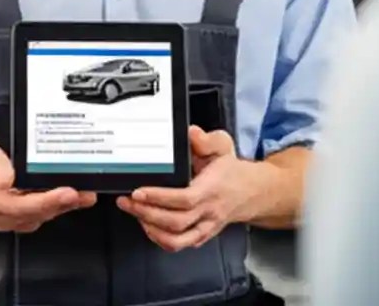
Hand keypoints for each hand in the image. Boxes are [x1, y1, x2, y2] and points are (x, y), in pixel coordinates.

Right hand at [0, 140, 95, 232]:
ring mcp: (12, 219)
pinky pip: (43, 213)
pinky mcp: (22, 216)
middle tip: (84, 192)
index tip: (66, 192)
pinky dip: (61, 206)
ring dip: (65, 207)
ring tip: (86, 193)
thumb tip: (6, 178)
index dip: (44, 201)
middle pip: (35, 214)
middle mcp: (0, 215)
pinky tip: (76, 196)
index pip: (17, 206)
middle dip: (62, 204)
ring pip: (42, 216)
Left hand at [117, 126, 259, 251]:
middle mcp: (208, 212)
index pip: (185, 199)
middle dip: (146, 213)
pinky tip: (147, 226)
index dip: (159, 197)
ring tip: (134, 213)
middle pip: (176, 222)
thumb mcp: (223, 146)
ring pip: (177, 240)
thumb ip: (207, 140)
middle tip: (127, 201)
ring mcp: (205, 226)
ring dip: (151, 230)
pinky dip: (160, 239)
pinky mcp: (201, 235)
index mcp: (212, 189)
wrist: (252, 192)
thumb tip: (192, 133)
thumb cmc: (232, 171)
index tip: (138, 191)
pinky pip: (180, 245)